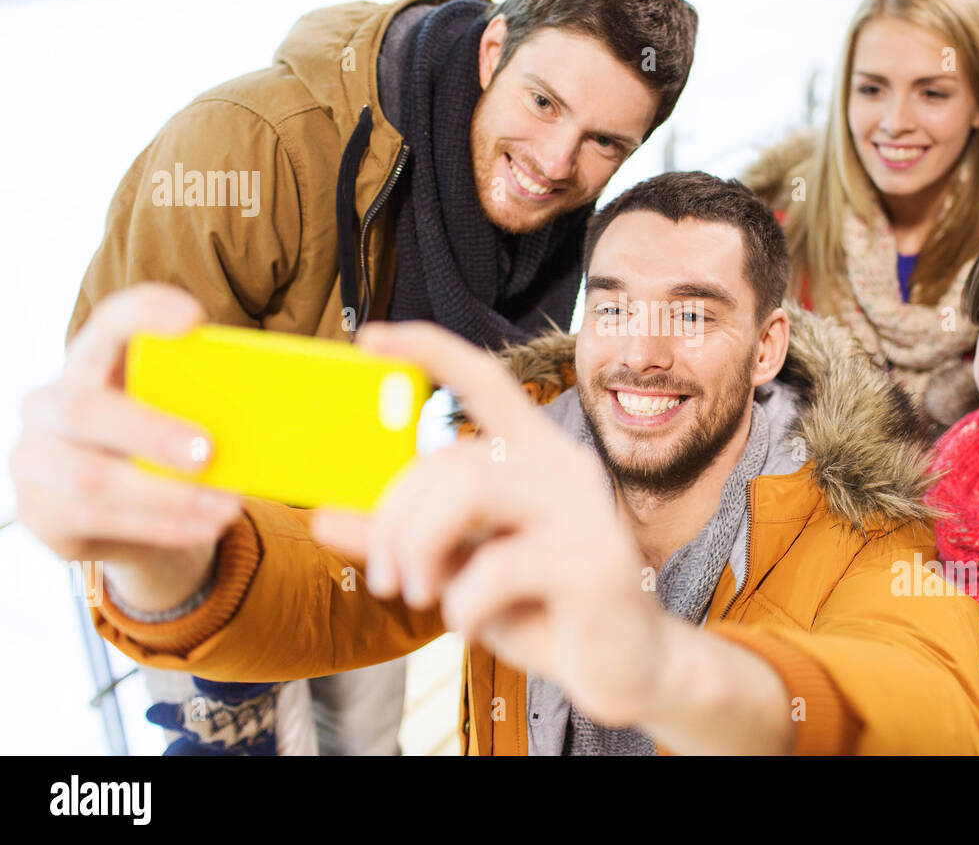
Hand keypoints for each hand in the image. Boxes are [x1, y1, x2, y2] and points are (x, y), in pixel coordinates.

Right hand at [8, 283, 243, 611]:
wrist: (118, 512)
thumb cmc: (156, 446)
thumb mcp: (174, 414)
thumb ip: (201, 401)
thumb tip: (283, 405)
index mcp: (91, 362)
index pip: (109, 321)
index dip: (145, 313)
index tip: (194, 319)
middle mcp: (50, 405)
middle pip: (86, 410)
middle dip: (150, 432)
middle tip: (208, 451)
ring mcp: (36, 462)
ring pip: (93, 479)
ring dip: (168, 495)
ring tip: (227, 506)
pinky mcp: (44, 515)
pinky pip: (100, 522)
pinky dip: (162, 526)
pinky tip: (207, 526)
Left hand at [312, 320, 672, 726]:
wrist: (628, 667)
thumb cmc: (542, 609)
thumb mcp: (463, 570)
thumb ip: (405, 540)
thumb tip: (324, 518)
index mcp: (536, 456)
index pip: (485, 379)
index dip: (428, 350)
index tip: (369, 339)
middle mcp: (565, 467)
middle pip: (454, 458)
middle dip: (395, 521)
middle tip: (385, 577)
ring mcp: (586, 511)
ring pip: (469, 488)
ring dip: (419, 548)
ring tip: (419, 594)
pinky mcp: (594, 562)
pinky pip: (497, 566)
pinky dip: (463, 604)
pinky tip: (471, 626)